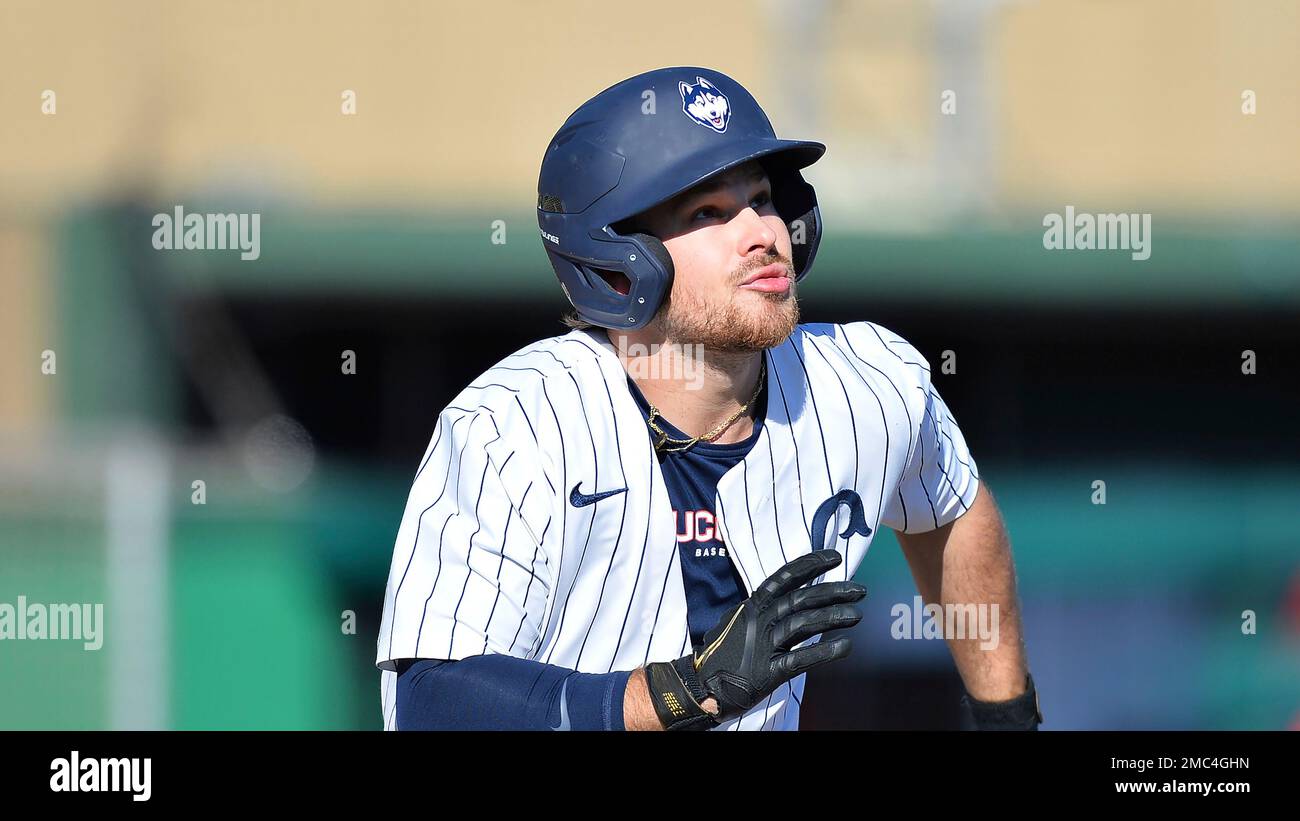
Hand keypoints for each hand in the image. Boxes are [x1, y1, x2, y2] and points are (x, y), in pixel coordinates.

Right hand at [645, 549, 865, 729]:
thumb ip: (761, 609)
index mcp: (751, 606)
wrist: (700, 686)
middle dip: (833, 592)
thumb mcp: (738, 621)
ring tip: (856, 615)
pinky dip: (824, 651)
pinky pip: (800, 659)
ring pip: (803, 624)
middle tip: (859, 590)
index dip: (810, 565)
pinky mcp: (768, 672)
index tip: (835, 558)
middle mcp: (758, 621)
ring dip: (833, 618)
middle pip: (800, 599)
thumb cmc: (722, 653)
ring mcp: (762, 645)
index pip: (784, 577)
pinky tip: (845, 646)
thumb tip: (787, 596)